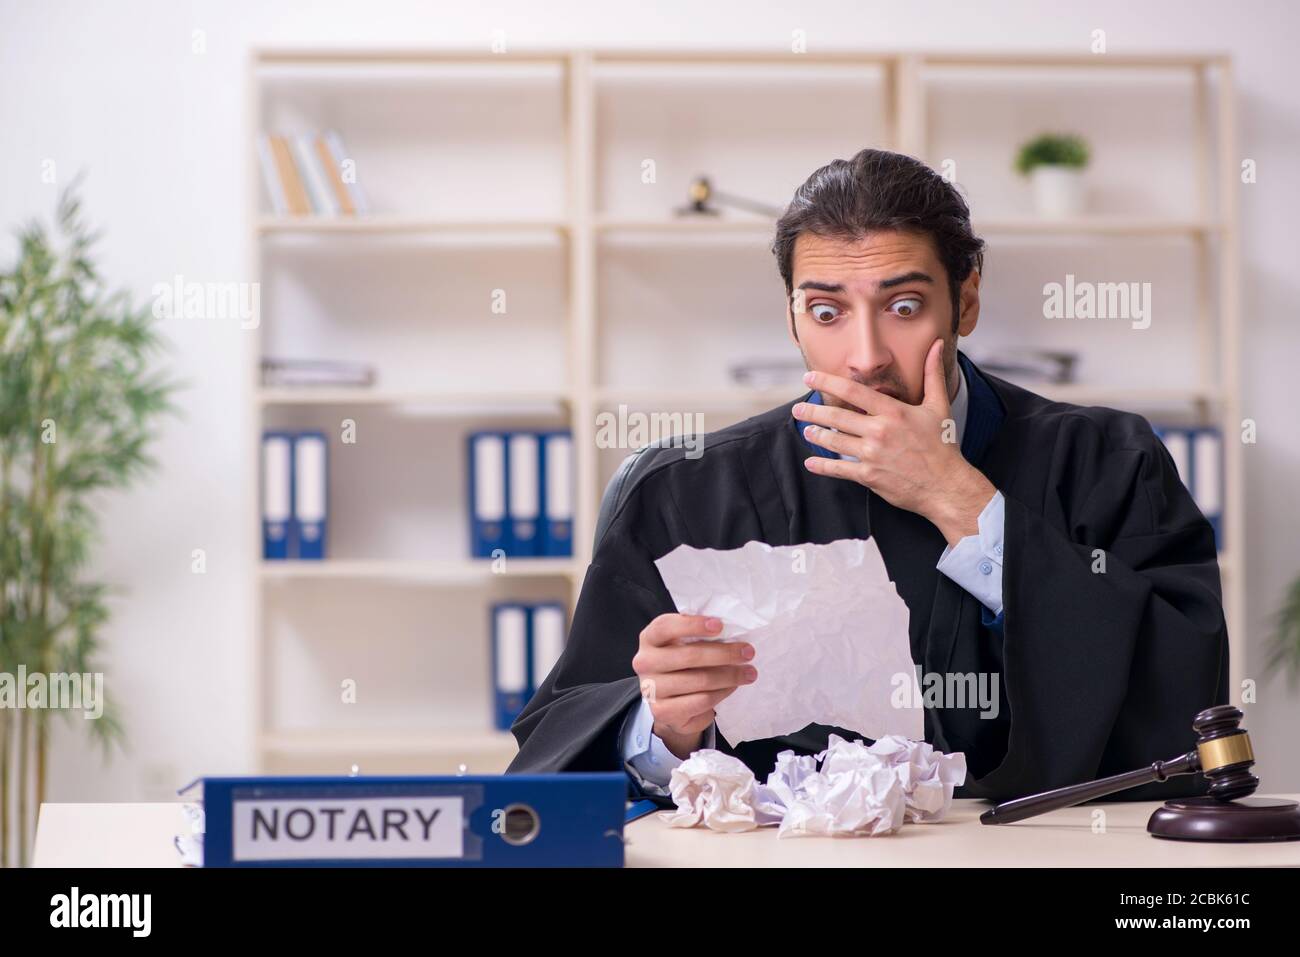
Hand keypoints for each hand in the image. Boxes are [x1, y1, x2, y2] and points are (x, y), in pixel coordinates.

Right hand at [631, 613, 756, 758]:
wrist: (669, 699)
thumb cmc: (682, 662)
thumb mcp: (684, 643)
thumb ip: (699, 635)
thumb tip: (733, 631)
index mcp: (650, 638)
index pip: (666, 627)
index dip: (693, 625)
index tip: (719, 625)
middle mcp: (644, 662)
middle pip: (689, 655)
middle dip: (724, 653)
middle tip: (749, 652)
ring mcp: (651, 689)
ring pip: (700, 680)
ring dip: (730, 676)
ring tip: (749, 673)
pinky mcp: (662, 712)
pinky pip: (701, 701)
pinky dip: (721, 693)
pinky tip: (732, 687)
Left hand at [792, 339, 995, 544]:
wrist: (946, 485)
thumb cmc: (943, 445)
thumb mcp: (939, 406)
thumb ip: (933, 374)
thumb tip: (937, 345)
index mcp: (893, 412)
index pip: (853, 391)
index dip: (827, 382)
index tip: (809, 377)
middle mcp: (879, 431)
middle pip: (836, 416)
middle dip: (813, 411)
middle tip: (798, 408)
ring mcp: (872, 454)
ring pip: (834, 441)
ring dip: (816, 435)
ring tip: (805, 430)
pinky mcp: (869, 476)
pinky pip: (839, 469)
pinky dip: (822, 466)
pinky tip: (811, 463)